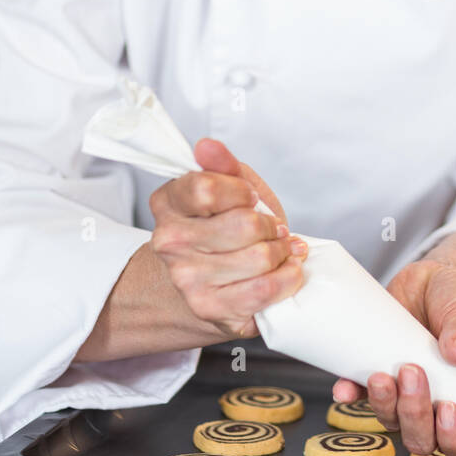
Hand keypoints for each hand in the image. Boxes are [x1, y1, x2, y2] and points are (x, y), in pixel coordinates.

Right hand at [149, 137, 307, 339]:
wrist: (211, 281)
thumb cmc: (224, 228)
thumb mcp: (228, 188)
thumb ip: (222, 165)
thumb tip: (207, 146)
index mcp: (168, 203)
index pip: (207, 188)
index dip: (241, 192)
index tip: (251, 199)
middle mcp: (169, 243)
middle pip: (243, 225)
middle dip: (271, 225)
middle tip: (274, 229)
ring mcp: (187, 279)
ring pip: (259, 257)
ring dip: (283, 252)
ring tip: (281, 250)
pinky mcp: (211, 309)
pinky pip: (265, 289)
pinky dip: (287, 277)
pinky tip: (286, 270)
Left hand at [332, 231, 455, 455]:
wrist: (438, 276)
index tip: (448, 412)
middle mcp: (440, 402)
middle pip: (425, 439)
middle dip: (415, 415)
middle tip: (413, 373)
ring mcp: (407, 392)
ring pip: (392, 421)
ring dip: (385, 405)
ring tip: (383, 373)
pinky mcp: (381, 374)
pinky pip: (361, 395)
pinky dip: (351, 394)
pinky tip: (345, 385)